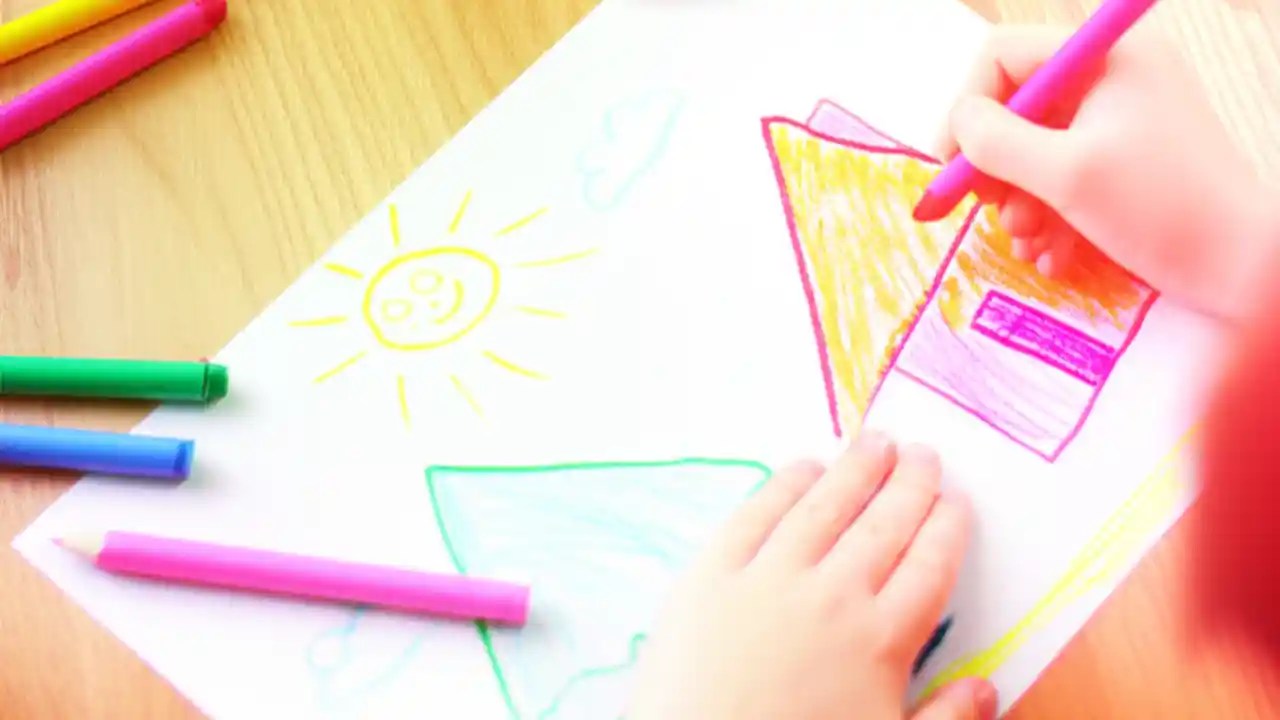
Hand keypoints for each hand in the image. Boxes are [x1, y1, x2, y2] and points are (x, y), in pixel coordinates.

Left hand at [627, 433, 995, 719]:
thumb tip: (986, 687)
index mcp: (881, 641)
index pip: (929, 566)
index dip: (946, 527)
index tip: (956, 500)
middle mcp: (831, 596)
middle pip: (884, 524)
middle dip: (910, 483)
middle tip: (924, 453)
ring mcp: (767, 579)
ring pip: (824, 506)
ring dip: (855, 469)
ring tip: (875, 442)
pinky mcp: (709, 575)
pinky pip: (754, 514)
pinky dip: (783, 484)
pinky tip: (803, 466)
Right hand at [935, 25, 1279, 318]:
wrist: (1244, 269)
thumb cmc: (1159, 208)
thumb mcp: (1064, 173)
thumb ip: (995, 142)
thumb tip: (958, 124)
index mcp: (1106, 56)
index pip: (1003, 56)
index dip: (967, 108)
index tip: (951, 167)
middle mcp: (1112, 78)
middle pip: (1016, 106)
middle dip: (995, 167)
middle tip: (991, 212)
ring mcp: (1121, 122)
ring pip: (1034, 150)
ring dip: (1019, 202)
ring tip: (1029, 243)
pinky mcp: (1126, 165)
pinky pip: (1063, 177)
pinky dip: (1048, 216)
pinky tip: (1053, 254)